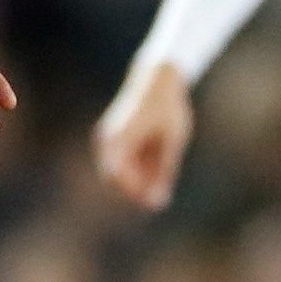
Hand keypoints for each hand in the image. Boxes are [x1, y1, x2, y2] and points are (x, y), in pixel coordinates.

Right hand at [93, 61, 194, 209]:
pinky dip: (141, 173)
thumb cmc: (167, 107)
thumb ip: (165, 171)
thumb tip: (159, 202)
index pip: (115, 177)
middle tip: (161, 200)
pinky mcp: (117, 142)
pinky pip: (126, 166)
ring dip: (140, 183)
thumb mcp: (172, 141)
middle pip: (114, 181)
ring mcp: (109, 141)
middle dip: (136, 193)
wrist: (159, 78)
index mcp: (117, 138)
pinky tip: (160, 168)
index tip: (157, 203)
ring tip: (164, 178)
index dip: (134, 194)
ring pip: (120, 175)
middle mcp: (107, 141)